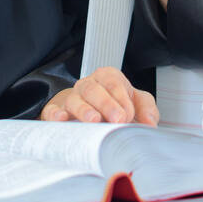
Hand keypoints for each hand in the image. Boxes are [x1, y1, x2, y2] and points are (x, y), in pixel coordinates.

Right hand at [40, 67, 158, 125]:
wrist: (93, 116)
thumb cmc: (116, 107)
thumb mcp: (136, 103)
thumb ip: (147, 109)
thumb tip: (150, 124)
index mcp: (107, 78)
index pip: (113, 81)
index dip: (121, 97)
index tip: (129, 115)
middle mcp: (88, 85)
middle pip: (93, 88)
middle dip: (106, 103)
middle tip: (118, 119)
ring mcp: (71, 98)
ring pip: (74, 99)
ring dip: (84, 109)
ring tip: (94, 120)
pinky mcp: (57, 112)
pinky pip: (52, 110)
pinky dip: (56, 114)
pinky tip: (62, 119)